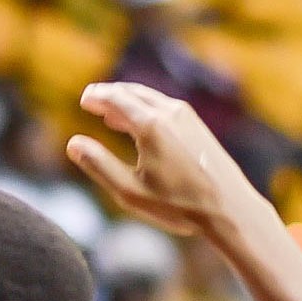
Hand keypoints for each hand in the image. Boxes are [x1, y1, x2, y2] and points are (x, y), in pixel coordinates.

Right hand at [66, 82, 256, 235]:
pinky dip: (146, 108)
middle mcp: (170, 112)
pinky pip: (164, 106)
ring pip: (150, 97)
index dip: (96, 97)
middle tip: (92, 98)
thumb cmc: (179, 204)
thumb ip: (98, 165)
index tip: (83, 100)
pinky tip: (142, 123)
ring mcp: (188, 117)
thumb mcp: (129, 191)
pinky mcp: (198, 126)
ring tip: (112, 112)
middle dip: (110, 94)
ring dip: (128, 100)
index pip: (116, 99)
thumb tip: (72, 144)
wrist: (229, 207)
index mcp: (150, 125)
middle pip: (133, 92)